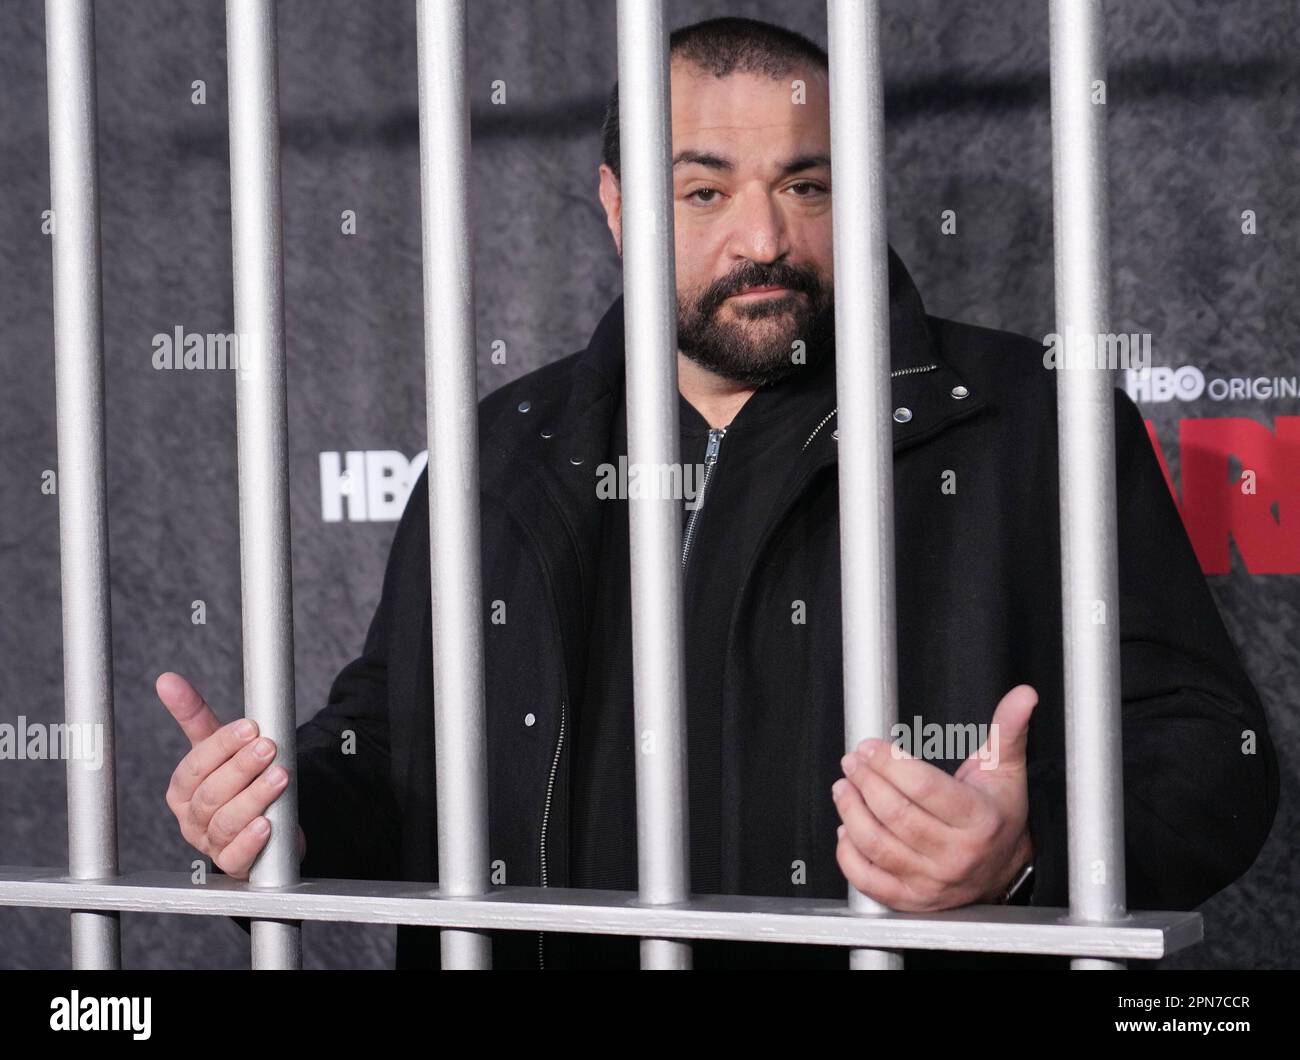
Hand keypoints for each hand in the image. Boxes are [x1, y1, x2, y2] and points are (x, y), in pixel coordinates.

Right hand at [157, 671, 305, 878]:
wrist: (270, 820)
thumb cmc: (238, 781)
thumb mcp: (221, 748)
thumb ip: (195, 717)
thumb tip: (167, 680)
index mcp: (183, 789)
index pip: (196, 767)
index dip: (222, 747)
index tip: (250, 727)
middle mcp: (192, 818)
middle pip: (211, 794)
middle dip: (242, 768)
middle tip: (269, 747)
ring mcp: (210, 844)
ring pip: (226, 822)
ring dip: (255, 797)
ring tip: (280, 776)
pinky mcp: (235, 865)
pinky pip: (237, 856)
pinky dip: (251, 840)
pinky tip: (267, 823)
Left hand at [831, 684, 1037, 910]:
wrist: (1001, 867)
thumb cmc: (998, 814)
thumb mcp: (1005, 768)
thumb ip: (1008, 729)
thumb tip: (1024, 696)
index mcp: (980, 820)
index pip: (924, 788)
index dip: (889, 762)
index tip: (871, 746)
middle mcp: (957, 855)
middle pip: (896, 814)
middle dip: (866, 781)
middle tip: (852, 761)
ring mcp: (933, 882)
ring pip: (877, 845)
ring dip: (851, 811)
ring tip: (844, 787)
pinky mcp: (912, 900)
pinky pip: (869, 881)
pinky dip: (848, 854)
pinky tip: (846, 829)